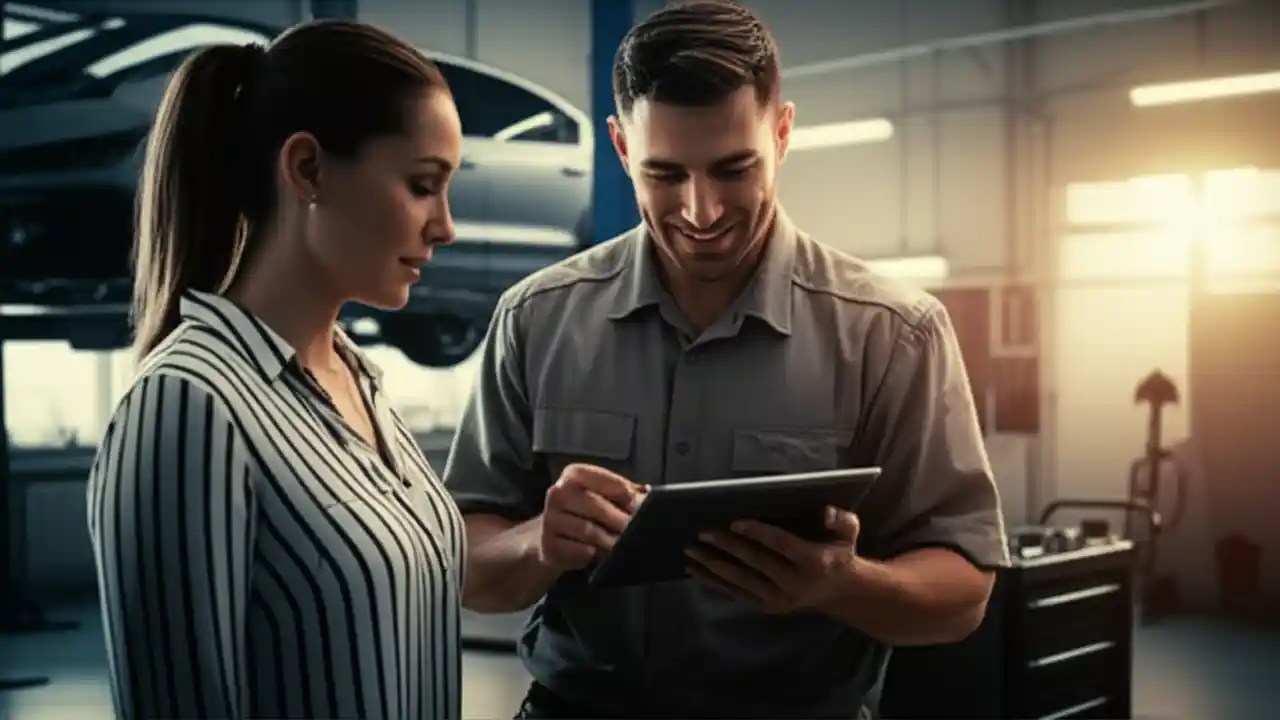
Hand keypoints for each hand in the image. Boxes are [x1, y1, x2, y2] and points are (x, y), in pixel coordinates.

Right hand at [539, 463, 646, 571]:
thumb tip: (646, 496)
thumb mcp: (604, 494)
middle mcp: (557, 493)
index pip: (602, 479)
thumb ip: (625, 492)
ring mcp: (550, 520)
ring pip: (590, 532)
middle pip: (596, 506)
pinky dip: (595, 555)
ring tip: (623, 544)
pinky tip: (601, 554)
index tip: (639, 503)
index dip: (623, 491)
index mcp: (573, 474)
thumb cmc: (587, 510)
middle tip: (637, 530)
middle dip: (620, 520)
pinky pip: (580, 551)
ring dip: (610, 540)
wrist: (553, 535)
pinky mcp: (549, 546)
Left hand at [685, 506, 860, 614]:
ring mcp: (777, 599)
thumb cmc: (838, 553)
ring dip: (713, 565)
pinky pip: (735, 592)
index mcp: (813, 562)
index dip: (757, 533)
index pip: (780, 545)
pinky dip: (713, 582)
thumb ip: (841, 519)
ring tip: (691, 551)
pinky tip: (695, 570)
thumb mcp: (850, 532)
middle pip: (754, 562)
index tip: (735, 522)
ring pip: (740, 579)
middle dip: (726, 546)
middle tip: (702, 532)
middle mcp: (793, 583)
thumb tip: (825, 512)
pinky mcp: (765, 606)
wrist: (838, 593)